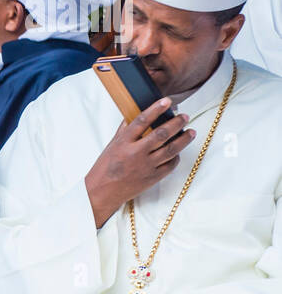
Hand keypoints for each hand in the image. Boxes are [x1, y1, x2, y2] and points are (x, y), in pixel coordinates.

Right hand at [85, 100, 194, 227]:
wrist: (103, 192)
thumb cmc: (105, 168)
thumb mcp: (111, 146)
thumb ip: (124, 131)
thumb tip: (135, 115)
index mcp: (123, 143)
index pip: (142, 121)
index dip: (156, 109)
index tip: (167, 101)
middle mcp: (136, 153)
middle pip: (161, 134)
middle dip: (176, 123)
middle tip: (184, 117)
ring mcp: (146, 166)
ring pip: (171, 149)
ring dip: (183, 139)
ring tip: (191, 132)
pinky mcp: (153, 177)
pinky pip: (170, 165)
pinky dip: (176, 156)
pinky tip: (179, 151)